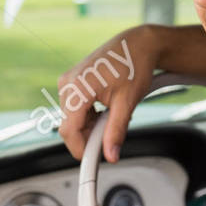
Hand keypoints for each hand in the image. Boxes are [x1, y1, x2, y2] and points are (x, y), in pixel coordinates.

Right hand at [56, 24, 205, 162]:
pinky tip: (105, 109)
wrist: (138, 44)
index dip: (79, 149)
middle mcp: (68, 84)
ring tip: (112, 116)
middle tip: (110, 137)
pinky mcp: (73, 81)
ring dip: (89, 125)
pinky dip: (88, 115)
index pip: (69, 130)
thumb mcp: (127, 102)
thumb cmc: (134, 65)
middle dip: (88, 137)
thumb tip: (111, 155)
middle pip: (69, 125)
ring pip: (72, 118)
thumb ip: (116, 131)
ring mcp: (68, 81)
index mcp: (78, 88)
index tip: (91, 161)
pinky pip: (75, 107)